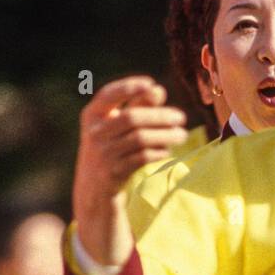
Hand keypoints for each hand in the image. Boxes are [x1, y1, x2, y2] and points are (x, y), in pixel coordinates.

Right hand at [73, 77, 186, 263]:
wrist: (93, 190)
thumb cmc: (109, 150)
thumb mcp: (116, 127)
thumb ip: (136, 107)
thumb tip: (158, 90)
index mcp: (91, 115)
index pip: (109, 94)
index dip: (130, 87)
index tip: (152, 85)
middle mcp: (94, 133)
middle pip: (132, 118)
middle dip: (160, 116)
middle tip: (181, 117)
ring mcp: (103, 154)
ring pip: (140, 139)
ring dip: (165, 135)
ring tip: (182, 135)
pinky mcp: (113, 173)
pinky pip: (141, 158)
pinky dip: (157, 153)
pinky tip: (167, 150)